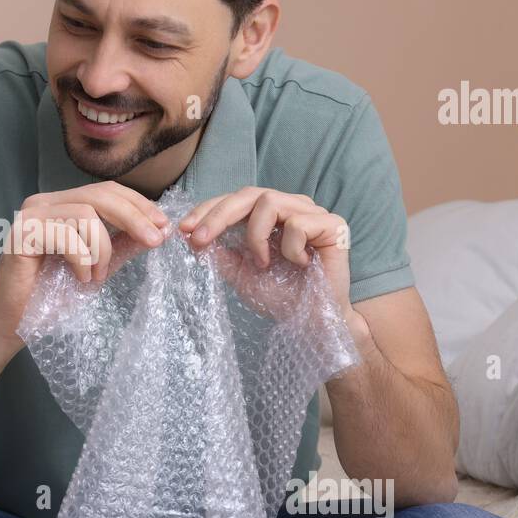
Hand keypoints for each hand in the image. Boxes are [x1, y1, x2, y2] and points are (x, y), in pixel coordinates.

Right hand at [0, 181, 169, 351]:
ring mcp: (30, 216)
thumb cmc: (51, 297)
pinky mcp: (22, 234)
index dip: (138, 204)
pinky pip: (66, 235)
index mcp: (60, 205)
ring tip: (97, 276)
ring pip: (86, 214)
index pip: (106, 191)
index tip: (163, 225)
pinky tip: (81, 279)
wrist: (14, 324)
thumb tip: (157, 231)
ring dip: (102, 249)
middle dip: (133, 217)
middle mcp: (43, 203)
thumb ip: (121, 247)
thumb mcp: (97, 268)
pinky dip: (82, 259)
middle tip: (154, 241)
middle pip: (99, 195)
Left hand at [178, 187, 352, 320]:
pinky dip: (289, 248)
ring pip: (270, 201)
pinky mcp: (333, 224)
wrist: (313, 323)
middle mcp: (291, 206)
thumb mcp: (240, 273)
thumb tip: (190, 235)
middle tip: (199, 238)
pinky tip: (299, 265)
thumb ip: (219, 252)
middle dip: (217, 215)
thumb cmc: (281, 297)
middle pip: (248, 194)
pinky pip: (298, 223)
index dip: (207, 210)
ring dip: (256, 235)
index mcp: (270, 214)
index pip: (235, 200)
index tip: (183, 230)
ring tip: (262, 264)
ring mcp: (313, 213)